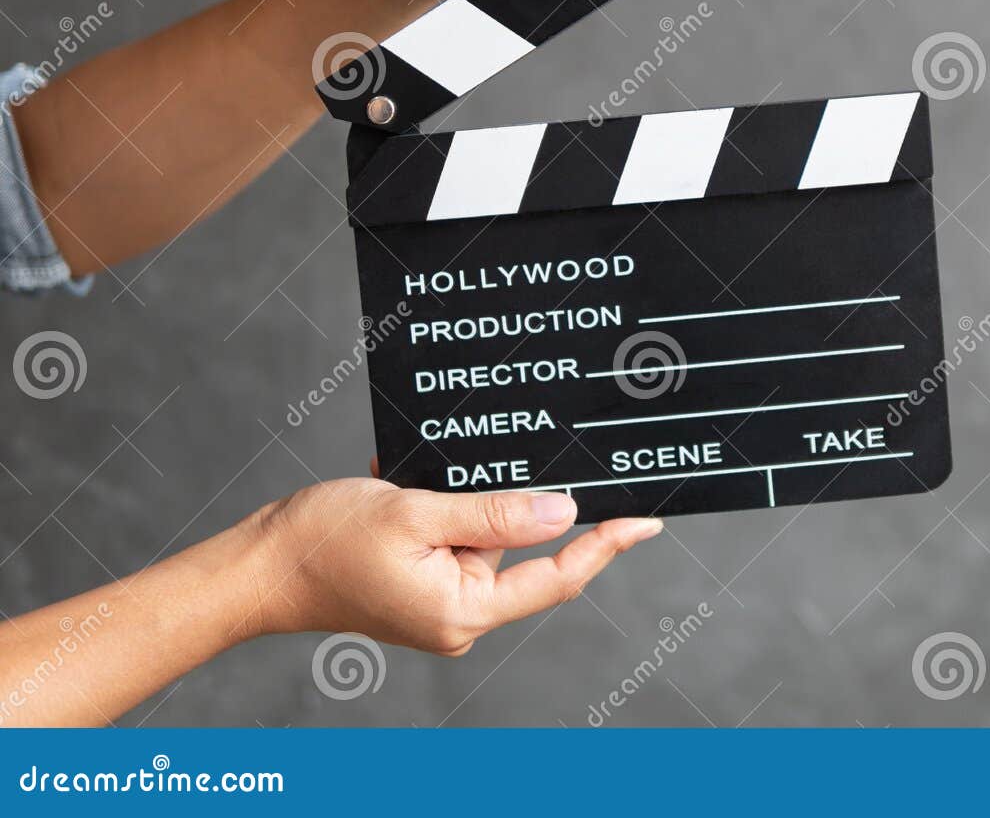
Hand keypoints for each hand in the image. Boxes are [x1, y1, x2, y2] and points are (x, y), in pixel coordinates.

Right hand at [247, 478, 661, 654]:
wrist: (257, 566)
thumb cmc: (323, 542)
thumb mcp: (417, 514)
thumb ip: (495, 514)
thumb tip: (565, 511)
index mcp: (464, 610)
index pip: (558, 576)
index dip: (606, 544)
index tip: (645, 519)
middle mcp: (460, 615)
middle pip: (524, 554)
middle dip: (518, 503)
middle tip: (503, 460)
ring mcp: (442, 603)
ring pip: (488, 538)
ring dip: (472, 498)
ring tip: (424, 475)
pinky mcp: (424, 585)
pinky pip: (458, 539)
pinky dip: (447, 507)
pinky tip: (410, 482)